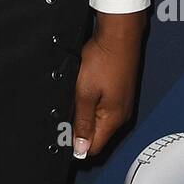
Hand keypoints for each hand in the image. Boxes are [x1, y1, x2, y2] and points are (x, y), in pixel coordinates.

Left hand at [71, 12, 146, 158]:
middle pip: (97, 135)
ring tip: (75, 97)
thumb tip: (81, 147)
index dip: (76, 145)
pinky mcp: (120, 92)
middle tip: (66, 113)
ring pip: (100, 120)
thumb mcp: (85, 93)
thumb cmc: (104, 59)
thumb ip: (83, 121)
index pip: (94, 147)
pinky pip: (104, 107)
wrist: (118, 35)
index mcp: (114, 119)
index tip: (62, 136)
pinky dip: (92, 103)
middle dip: (80, 129)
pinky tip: (85, 90)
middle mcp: (121, 114)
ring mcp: (122, 103)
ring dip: (85, 114)